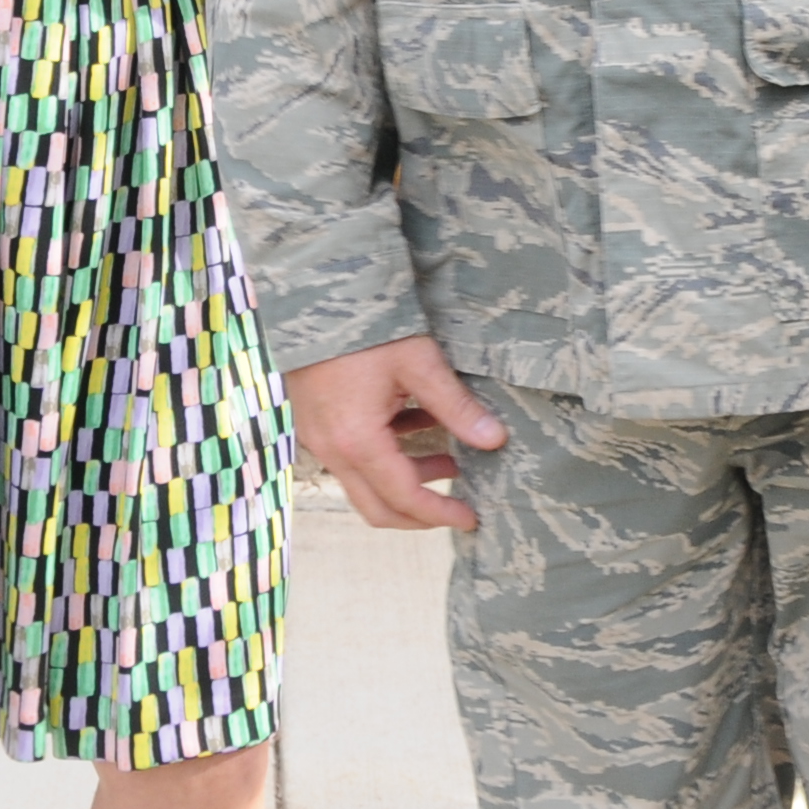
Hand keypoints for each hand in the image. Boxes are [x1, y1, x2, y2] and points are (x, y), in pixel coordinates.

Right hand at [286, 336, 506, 530]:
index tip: (471, 517)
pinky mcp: (315, 422)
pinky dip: (387, 456)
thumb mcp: (419, 362)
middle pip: (377, 507)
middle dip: (420, 514)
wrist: (313, 291)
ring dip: (406, 480)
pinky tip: (416, 427)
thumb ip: (457, 406)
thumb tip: (495, 440)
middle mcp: (331, 449)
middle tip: (458, 505)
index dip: (441, 513)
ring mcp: (317, 437)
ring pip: (363, 483)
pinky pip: (352, 457)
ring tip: (449, 459)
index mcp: (358, 441)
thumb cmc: (367, 326)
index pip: (405, 498)